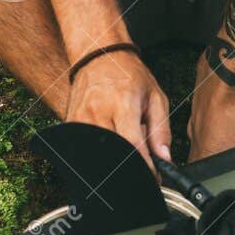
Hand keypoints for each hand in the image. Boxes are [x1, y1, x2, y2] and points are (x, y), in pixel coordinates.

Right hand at [66, 49, 171, 170]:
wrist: (99, 56)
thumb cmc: (128, 75)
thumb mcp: (155, 97)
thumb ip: (161, 129)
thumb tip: (164, 158)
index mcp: (123, 105)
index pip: (133, 146)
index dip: (144, 167)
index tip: (152, 178)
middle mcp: (98, 113)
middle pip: (113, 155)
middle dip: (129, 169)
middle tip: (141, 172)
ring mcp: (81, 119)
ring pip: (97, 155)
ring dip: (113, 163)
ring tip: (125, 156)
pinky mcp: (70, 124)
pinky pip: (85, 148)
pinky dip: (100, 155)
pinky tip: (110, 148)